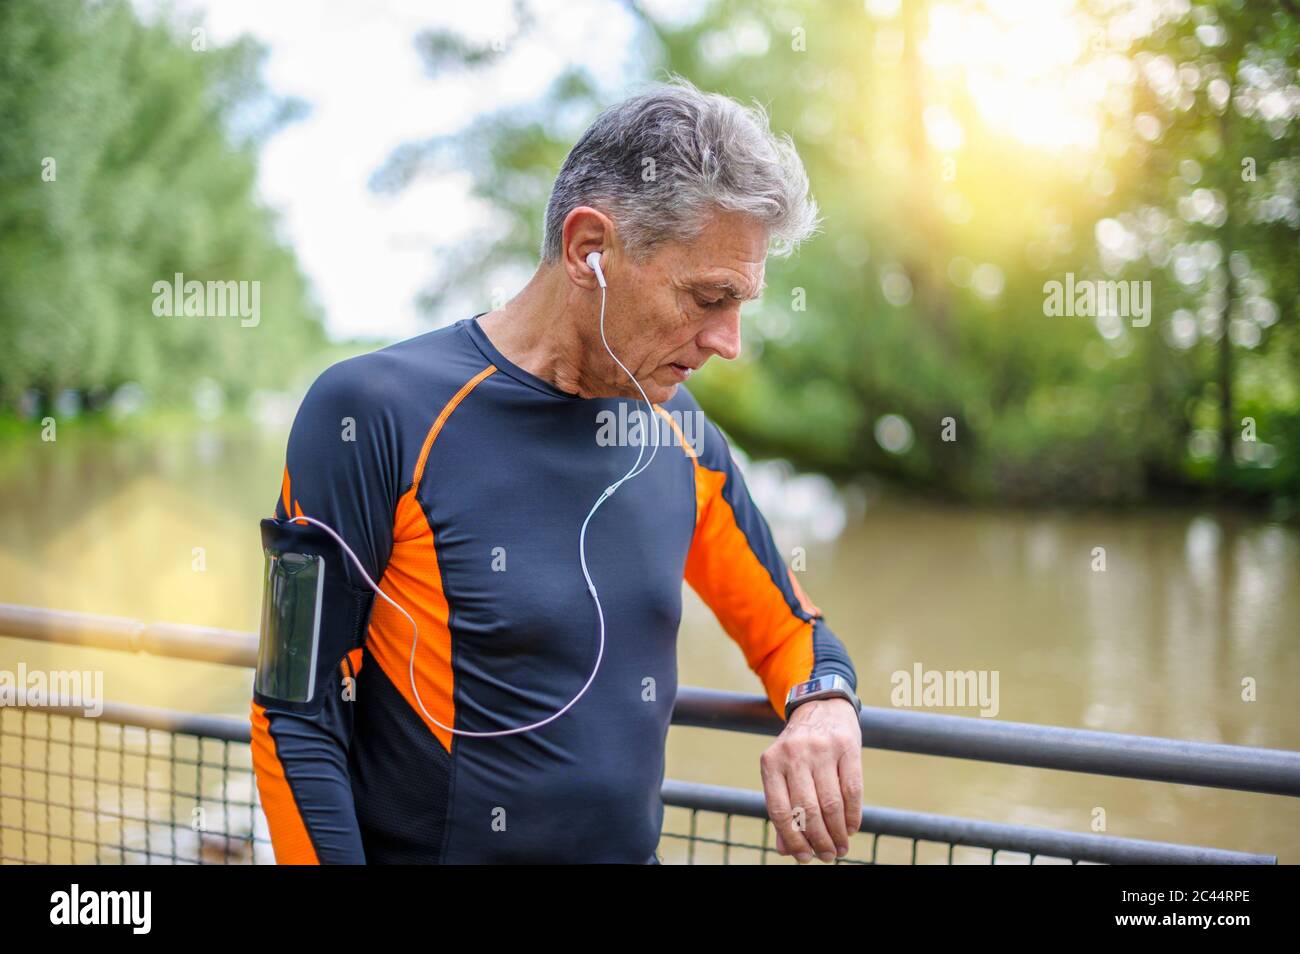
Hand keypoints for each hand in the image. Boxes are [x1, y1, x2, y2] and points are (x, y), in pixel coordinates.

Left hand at [759, 697, 862, 862]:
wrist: (821, 706)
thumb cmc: (798, 749)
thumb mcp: (782, 771)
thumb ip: (782, 807)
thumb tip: (786, 850)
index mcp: (771, 762)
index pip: (779, 810)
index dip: (793, 840)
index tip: (805, 857)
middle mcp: (794, 754)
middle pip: (807, 809)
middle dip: (819, 840)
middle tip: (829, 856)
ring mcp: (821, 748)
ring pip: (831, 803)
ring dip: (837, 833)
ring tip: (841, 847)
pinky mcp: (847, 746)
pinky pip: (852, 790)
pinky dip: (853, 815)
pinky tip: (851, 828)